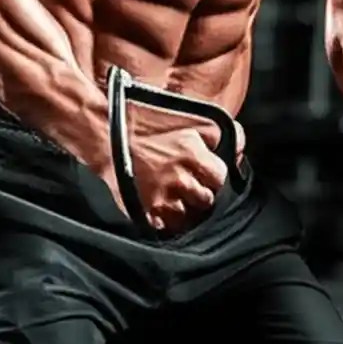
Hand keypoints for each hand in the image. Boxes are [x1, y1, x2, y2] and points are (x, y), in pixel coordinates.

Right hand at [103, 106, 245, 233]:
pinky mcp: (144, 210)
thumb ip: (222, 134)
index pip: (221, 178)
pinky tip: (161, 207)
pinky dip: (166, 220)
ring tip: (174, 196)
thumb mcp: (189, 116)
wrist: (104, 132)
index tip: (205, 173)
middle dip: (201, 192)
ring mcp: (161, 198)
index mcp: (193, 154)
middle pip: (207, 200)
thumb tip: (238, 152)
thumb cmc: (145, 120)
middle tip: (189, 184)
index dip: (214, 176)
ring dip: (184, 208)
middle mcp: (180, 178)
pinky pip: (165, 227)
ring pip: (188, 217)